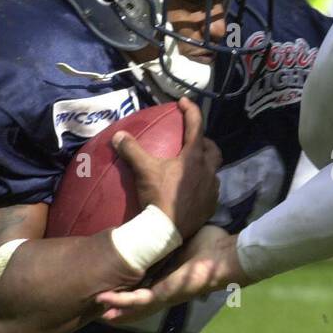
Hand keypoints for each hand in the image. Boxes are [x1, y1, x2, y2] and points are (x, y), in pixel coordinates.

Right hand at [96, 225, 239, 322]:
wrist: (227, 255)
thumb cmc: (212, 245)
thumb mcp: (183, 237)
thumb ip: (171, 233)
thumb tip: (164, 218)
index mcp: (168, 277)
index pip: (142, 284)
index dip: (126, 285)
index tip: (109, 280)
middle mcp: (164, 289)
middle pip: (135, 300)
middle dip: (116, 302)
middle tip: (95, 299)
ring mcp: (164, 294)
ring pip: (132, 305)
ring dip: (114, 305)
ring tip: (95, 303)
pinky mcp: (165, 294)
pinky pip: (140, 300)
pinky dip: (122, 300)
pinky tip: (105, 300)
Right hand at [113, 97, 220, 237]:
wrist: (166, 230)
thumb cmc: (158, 196)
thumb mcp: (143, 170)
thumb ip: (131, 150)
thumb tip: (118, 135)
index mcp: (194, 157)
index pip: (197, 126)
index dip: (191, 110)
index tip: (184, 102)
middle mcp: (209, 171)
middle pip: (213, 149)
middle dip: (204, 141)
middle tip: (191, 141)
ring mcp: (212, 189)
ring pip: (213, 170)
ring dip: (205, 165)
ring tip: (191, 167)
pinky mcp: (211, 206)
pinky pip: (211, 190)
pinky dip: (203, 184)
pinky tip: (192, 189)